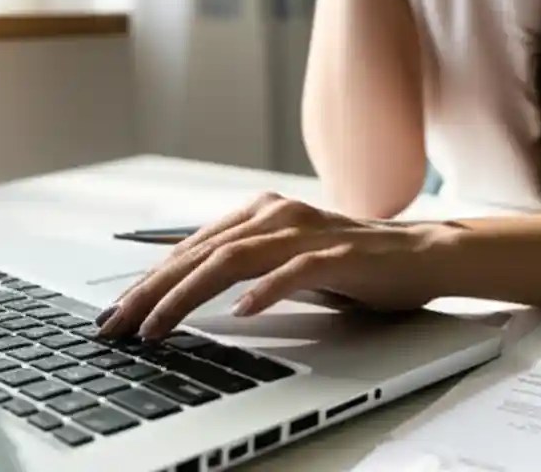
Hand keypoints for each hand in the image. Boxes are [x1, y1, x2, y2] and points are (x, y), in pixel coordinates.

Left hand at [97, 192, 455, 340]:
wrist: (422, 254)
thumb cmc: (353, 264)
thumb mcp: (286, 259)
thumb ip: (243, 262)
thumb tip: (183, 281)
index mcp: (261, 213)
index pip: (190, 248)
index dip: (149, 281)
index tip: (117, 313)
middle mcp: (278, 215)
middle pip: (201, 253)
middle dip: (152, 292)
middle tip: (119, 325)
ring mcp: (308, 233)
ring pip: (233, 259)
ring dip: (188, 294)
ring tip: (158, 326)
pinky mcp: (340, 255)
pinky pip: (295, 271)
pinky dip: (265, 290)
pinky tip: (241, 311)